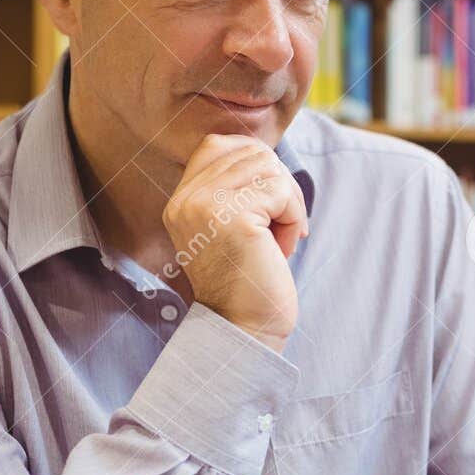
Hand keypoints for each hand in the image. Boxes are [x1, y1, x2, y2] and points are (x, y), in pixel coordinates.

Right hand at [162, 133, 308, 351]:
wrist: (245, 330)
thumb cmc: (250, 281)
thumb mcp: (233, 226)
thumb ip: (237, 188)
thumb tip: (268, 154)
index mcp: (181, 201)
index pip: (218, 144)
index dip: (256, 163)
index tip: (270, 204)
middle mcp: (186, 200)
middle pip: (251, 152)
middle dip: (279, 186)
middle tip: (281, 227)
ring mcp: (204, 207)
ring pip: (268, 166)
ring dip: (288, 203)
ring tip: (278, 240)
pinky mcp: (232, 218)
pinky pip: (280, 192)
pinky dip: (293, 218)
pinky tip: (282, 248)